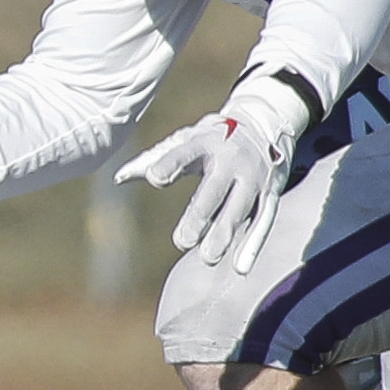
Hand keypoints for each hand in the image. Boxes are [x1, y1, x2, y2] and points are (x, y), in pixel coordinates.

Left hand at [116, 75, 308, 273]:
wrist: (266, 122)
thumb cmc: (213, 137)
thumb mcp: (184, 139)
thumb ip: (153, 159)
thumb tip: (119, 178)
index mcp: (205, 142)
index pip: (185, 153)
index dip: (169, 164)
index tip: (153, 178)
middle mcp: (232, 159)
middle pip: (214, 189)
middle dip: (199, 215)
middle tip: (182, 241)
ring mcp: (254, 177)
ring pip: (240, 209)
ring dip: (225, 234)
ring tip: (208, 258)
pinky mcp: (270, 192)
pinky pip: (263, 220)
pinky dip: (253, 244)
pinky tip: (240, 266)